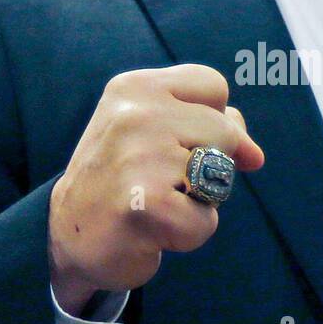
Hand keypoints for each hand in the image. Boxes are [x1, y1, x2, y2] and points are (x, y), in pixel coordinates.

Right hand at [48, 64, 264, 313]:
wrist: (68, 238)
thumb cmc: (122, 180)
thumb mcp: (155, 133)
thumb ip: (205, 124)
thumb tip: (254, 154)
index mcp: (135, 88)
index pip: (214, 85)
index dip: (215, 120)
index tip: (188, 145)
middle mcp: (134, 115)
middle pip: (226, 131)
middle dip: (209, 164)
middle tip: (162, 182)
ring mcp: (138, 158)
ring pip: (220, 176)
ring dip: (198, 202)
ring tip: (156, 203)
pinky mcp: (145, 205)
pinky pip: (206, 221)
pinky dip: (187, 235)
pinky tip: (151, 230)